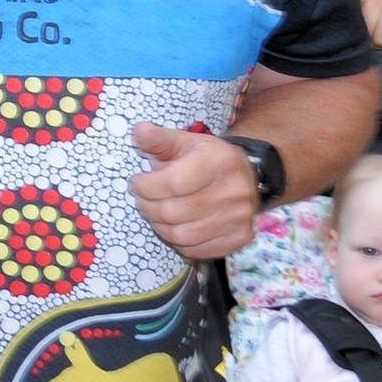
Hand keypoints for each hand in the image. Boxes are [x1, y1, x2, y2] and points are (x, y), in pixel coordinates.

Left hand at [129, 123, 260, 258]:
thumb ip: (159, 140)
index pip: (173, 182)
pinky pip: (195, 250)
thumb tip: (139, 131)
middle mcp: (235, 191)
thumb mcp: (183, 142)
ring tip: (155, 212)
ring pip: (181, 236)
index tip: (136, 182)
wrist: (245, 174)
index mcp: (220, 162)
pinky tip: (174, 226)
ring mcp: (240, 218)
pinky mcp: (240, 238)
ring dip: (159, 226)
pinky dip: (177, 242)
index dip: (145, 186)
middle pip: (173, 212)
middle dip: (147, 206)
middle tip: (142, 199)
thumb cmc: (206, 158)